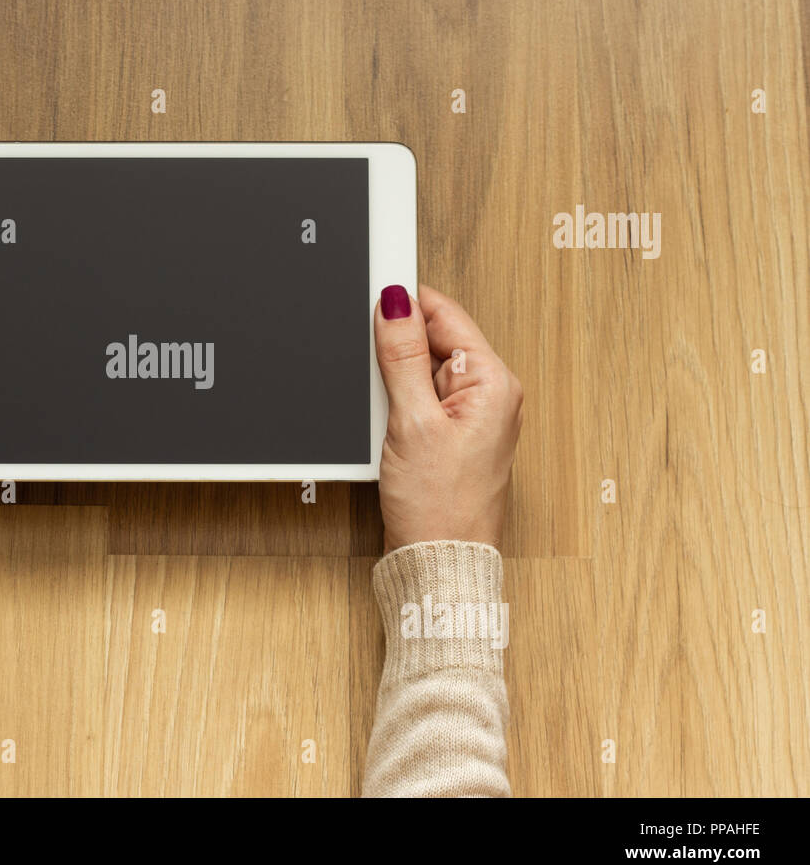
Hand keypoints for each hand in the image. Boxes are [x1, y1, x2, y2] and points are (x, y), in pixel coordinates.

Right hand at [373, 284, 522, 552]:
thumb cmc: (440, 507)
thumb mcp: (412, 421)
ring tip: (391, 424)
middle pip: (431, 343)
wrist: (437, 563)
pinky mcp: (448, 439)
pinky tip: (390, 436)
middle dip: (396, 355)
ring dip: (393, 387)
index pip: (446, 314)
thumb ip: (401, 356)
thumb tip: (395, 303)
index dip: (405, 306)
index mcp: (493, 381)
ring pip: (418, 374)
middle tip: (382, 389)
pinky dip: (395, 411)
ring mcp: (469, 418)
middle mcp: (488, 396)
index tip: (372, 301)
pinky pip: (416, 404)